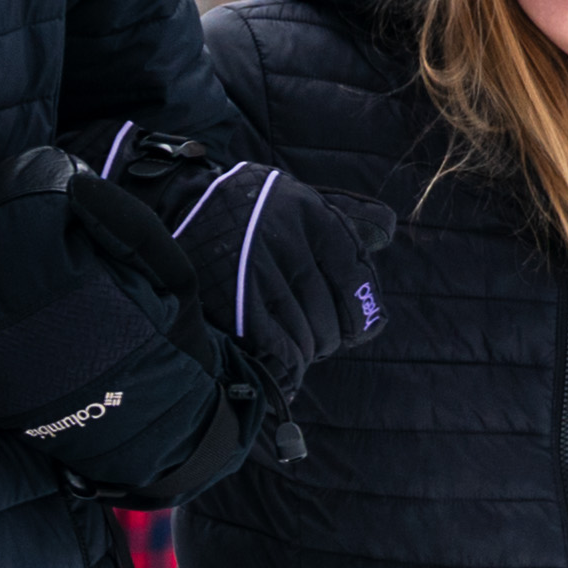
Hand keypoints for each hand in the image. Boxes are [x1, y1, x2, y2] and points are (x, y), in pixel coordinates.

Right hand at [98, 135, 395, 387]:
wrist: (179, 205)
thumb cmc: (253, 211)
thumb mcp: (302, 199)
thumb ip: (348, 218)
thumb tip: (388, 231)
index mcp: (312, 217)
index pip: (355, 281)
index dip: (358, 315)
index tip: (351, 328)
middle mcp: (286, 241)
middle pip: (329, 316)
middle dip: (328, 339)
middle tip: (319, 343)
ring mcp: (255, 270)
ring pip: (303, 336)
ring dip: (305, 353)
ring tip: (298, 352)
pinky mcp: (227, 298)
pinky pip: (273, 346)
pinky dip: (284, 365)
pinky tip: (284, 367)